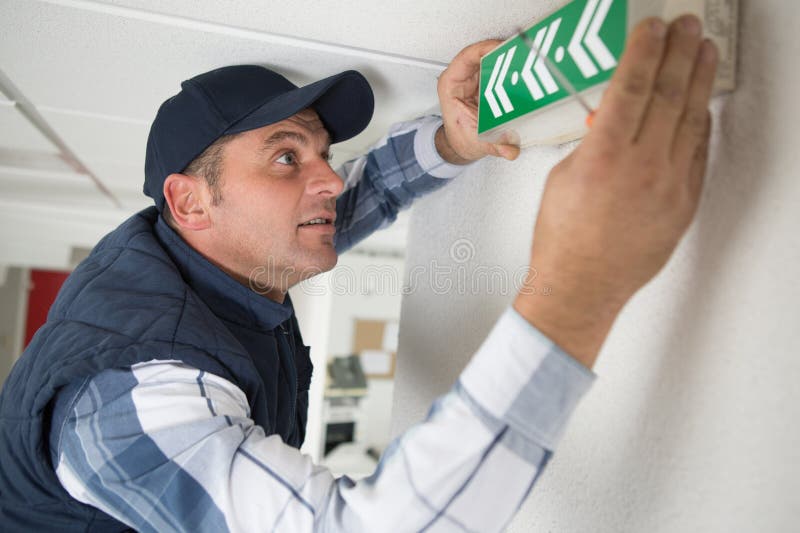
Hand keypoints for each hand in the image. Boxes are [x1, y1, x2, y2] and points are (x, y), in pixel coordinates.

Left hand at [436, 40, 520, 163]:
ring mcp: (474, 79)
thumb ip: (494, 145)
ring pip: (491, 60)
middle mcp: (462, 79)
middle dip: (502, 52)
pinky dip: (511, 68)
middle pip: (482, 54)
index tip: (501, 48)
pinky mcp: (485, 82)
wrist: (462, 144)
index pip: (467, 57)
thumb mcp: (477, 142)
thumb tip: (510, 148)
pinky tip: (523, 68)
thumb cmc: (461, 138)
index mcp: (451, 86)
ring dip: (508, 58)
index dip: (484, 49)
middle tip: (519, 52)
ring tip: (525, 58)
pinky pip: (498, 69)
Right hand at [514, 15, 717, 368]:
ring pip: (691, 119)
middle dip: (679, 52)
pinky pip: (697, 153)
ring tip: (704, 52)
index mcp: (604, 157)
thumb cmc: (562, 239)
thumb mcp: (562, 178)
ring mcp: (669, 186)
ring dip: (699, 80)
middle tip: (688, 27)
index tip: (653, 28)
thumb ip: (593, 144)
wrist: (581, 286)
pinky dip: (700, 124)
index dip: (645, 50)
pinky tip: (701, 105)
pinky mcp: (685, 205)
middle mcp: (642, 167)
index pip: (632, 87)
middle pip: (669, 94)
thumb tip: (614, 121)